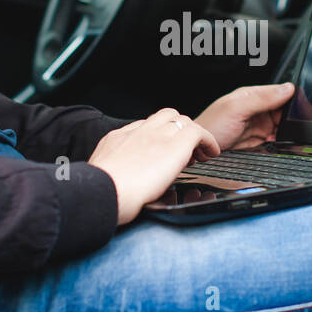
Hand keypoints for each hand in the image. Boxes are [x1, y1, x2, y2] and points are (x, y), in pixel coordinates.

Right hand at [88, 108, 219, 225]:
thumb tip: (118, 187)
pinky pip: (198, 132)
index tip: (162, 152)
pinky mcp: (176, 143)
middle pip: (164, 117)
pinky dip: (208, 141)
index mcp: (117, 139)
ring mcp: (157, 135)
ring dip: (192, 136)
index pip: (142, 128)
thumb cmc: (99, 194)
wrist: (104, 191)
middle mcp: (138, 132)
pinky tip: (211, 153)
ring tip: (200, 153)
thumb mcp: (100, 179)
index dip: (157, 138)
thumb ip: (111, 174)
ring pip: (182, 121)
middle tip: (185, 152)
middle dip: (176, 130)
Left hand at [194, 82, 294, 150]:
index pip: (281, 92)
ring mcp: (259, 124)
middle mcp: (258, 108)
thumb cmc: (211, 126)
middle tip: (297, 125)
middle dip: (292, 117)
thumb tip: (287, 88)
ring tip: (290, 134)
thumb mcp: (237, 108)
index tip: (302, 108)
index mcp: (253, 95)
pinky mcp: (259, 139)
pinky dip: (282, 141)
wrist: (200, 149)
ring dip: (288, 130)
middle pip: (284, 109)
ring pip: (282, 125)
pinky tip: (282, 142)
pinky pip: (276, 138)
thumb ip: (262, 98)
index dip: (293, 99)